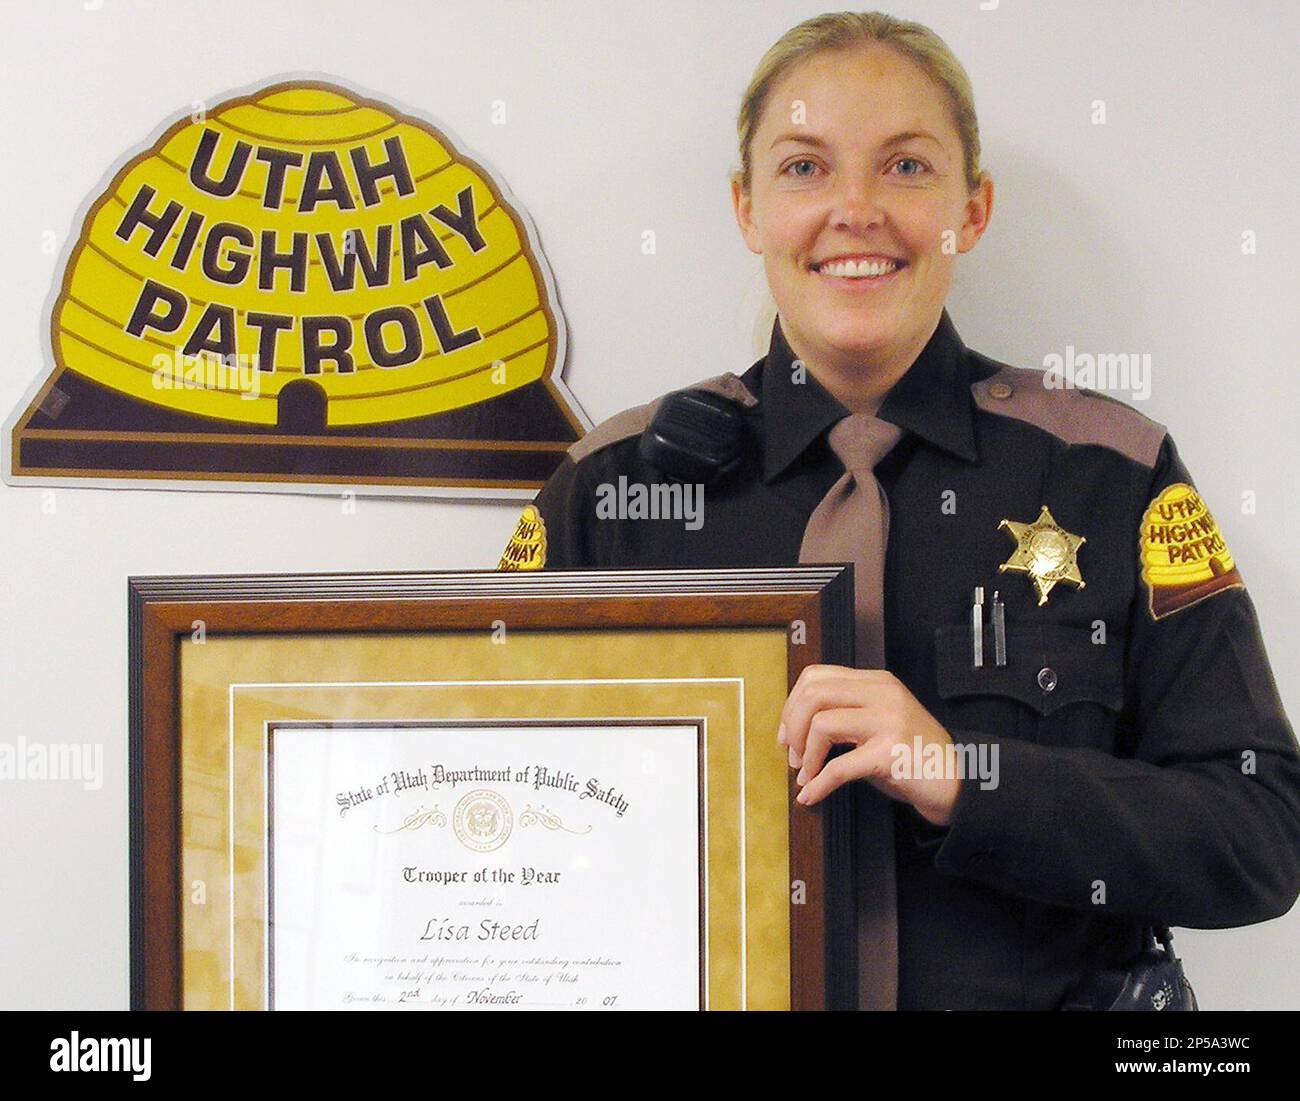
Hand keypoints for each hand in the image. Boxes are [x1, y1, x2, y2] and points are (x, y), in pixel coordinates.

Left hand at [778, 664, 960, 825]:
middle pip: (814, 694)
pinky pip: (839, 767)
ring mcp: (888, 721)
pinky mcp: (891, 752)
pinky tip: (812, 795)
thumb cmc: (913, 754)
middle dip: (793, 727)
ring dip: (805, 756)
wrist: (958, 780)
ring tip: (806, 774)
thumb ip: (846, 712)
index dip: (792, 704)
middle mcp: (882, 694)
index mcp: (876, 681)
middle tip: (793, 754)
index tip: (787, 732)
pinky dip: (818, 784)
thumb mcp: (879, 720)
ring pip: (822, 725)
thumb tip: (795, 726)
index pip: (817, 676)